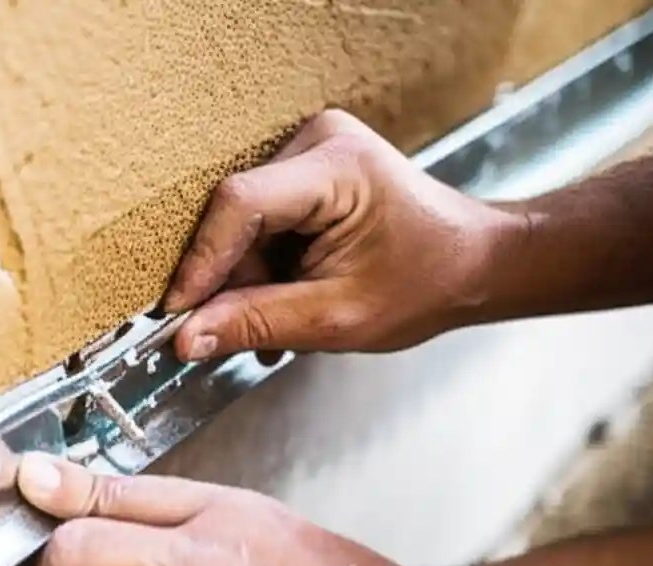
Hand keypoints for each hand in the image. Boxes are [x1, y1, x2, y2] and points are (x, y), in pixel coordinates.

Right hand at [163, 109, 524, 360]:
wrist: (472, 264)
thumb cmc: (427, 282)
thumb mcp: (336, 318)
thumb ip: (256, 322)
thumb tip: (186, 337)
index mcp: (338, 166)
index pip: (241, 204)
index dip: (203, 261)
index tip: (179, 311)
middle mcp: (319, 141)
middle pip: (238, 217)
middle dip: (232, 280)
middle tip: (233, 333)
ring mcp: (311, 149)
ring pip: (244, 226)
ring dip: (249, 280)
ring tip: (274, 327)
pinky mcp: (306, 168)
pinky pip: (260, 221)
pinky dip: (263, 266)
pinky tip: (282, 298)